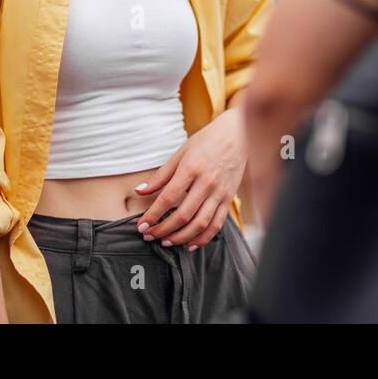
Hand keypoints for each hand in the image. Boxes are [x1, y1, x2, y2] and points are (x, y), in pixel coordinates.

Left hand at [134, 106, 246, 250]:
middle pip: (183, 215)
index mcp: (191, 168)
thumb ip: (161, 175)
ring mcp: (220, 192)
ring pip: (200, 224)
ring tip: (166, 242)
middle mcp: (207, 182)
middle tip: (150, 236)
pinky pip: (217, 224)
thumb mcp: (181, 152)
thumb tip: (140, 190)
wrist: (237, 134)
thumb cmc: (206, 141)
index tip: (141, 226)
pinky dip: (203, 238)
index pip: (168, 198)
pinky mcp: (229, 199)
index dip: (152, 215)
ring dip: (181, 237)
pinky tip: (190, 244)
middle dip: (163, 230)